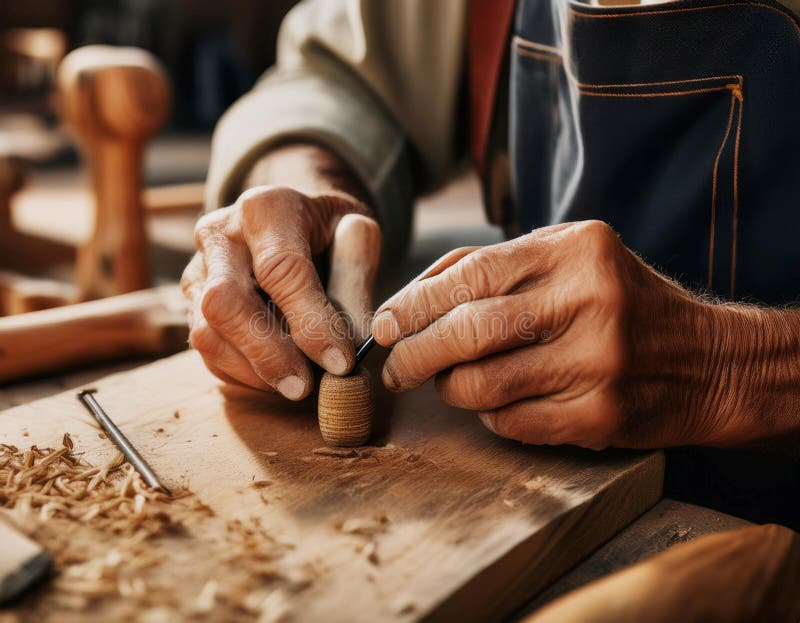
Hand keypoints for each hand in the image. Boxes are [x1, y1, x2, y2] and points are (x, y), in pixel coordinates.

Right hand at [182, 185, 379, 399]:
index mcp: (265, 208)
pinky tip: (276, 379)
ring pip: (206, 332)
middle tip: (305, 387)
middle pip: (225, 301)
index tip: (342, 362)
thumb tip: (352, 341)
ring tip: (297, 386)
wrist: (295, 219)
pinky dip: (242, 373)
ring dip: (253, 371)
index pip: (280, 269)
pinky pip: (206, 349)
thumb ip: (355, 281)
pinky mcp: (191, 303)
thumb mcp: (357, 236)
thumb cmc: (330, 230)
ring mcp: (198, 270)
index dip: (310, 321)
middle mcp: (220, 235)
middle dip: (268, 353)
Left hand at [372, 220, 724, 449]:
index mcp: (575, 250)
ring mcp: (597, 362)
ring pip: (481, 385)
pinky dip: (487, 415)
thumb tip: (409, 296)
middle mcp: (588, 301)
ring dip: (447, 388)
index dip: (413, 303)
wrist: (709, 361)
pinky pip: (511, 422)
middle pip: (467, 331)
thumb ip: (495, 264)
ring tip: (443, 382)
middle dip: (413, 353)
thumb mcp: (570, 257)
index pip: (470, 275)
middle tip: (393, 366)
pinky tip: (492, 403)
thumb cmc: (620, 302)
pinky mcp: (600, 415)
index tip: (383, 324)